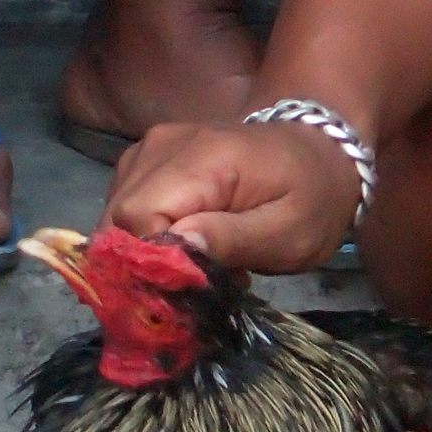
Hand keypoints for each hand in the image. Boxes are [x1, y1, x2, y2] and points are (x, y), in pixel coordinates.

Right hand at [104, 119, 359, 273]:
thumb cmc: (312, 196)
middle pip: (117, 217)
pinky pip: (122, 203)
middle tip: (184, 285)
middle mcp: (164, 145)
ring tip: (188, 260)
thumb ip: (234, 239)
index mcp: (204, 160)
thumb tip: (176, 246)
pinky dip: (141, 231)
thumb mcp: (290, 232)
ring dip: (140, 248)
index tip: (181, 287)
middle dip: (140, 260)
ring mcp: (150, 147)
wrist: (317, 150)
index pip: (137, 217)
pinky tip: (177, 239)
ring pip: (113, 214)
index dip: (149, 259)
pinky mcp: (146, 156)